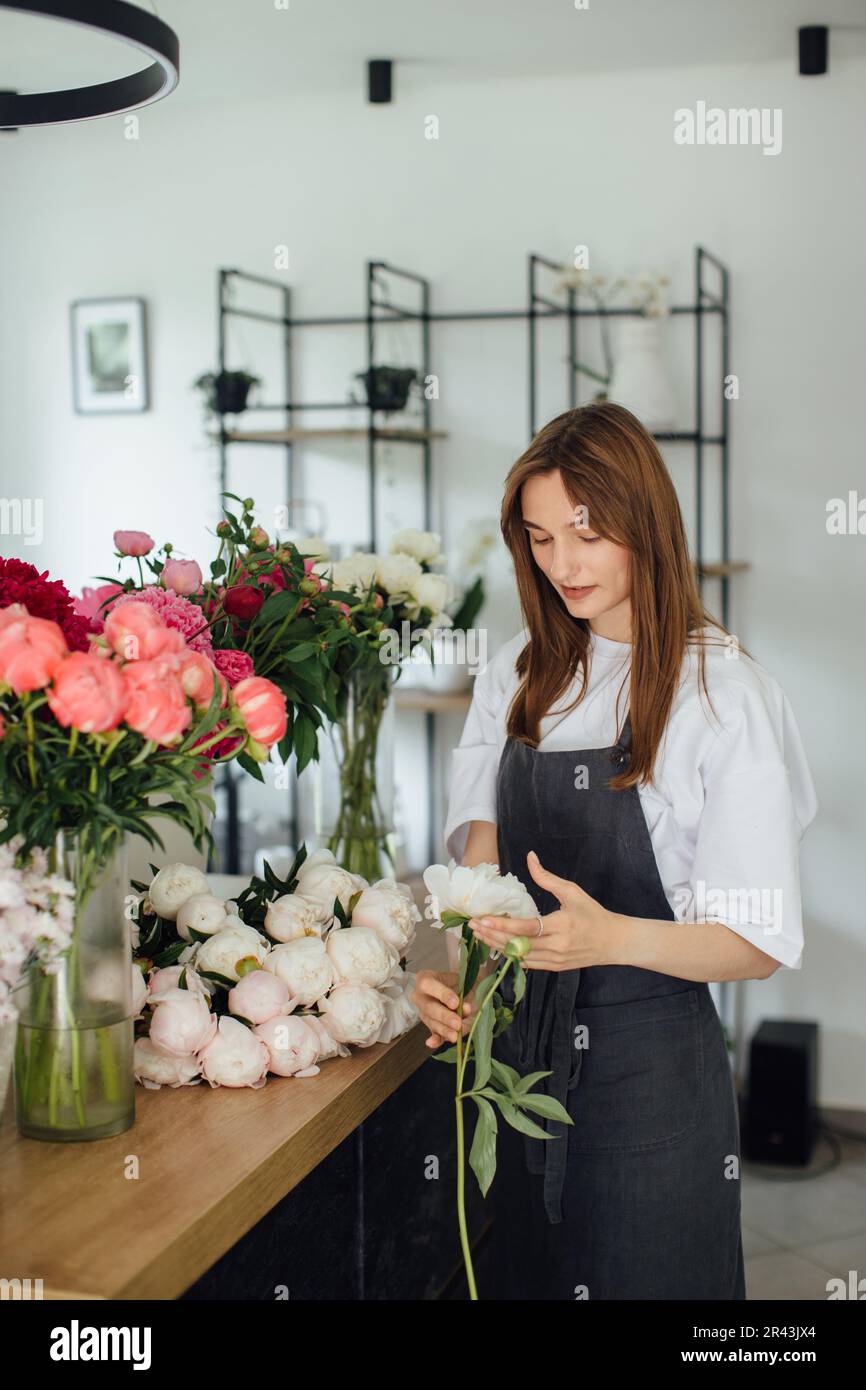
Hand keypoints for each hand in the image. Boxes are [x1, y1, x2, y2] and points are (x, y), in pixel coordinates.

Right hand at [411, 969, 479, 1048]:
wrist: (471, 990)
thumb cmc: (465, 982)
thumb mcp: (467, 984)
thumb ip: (466, 995)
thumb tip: (465, 1009)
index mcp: (426, 979)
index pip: (428, 984)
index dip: (442, 994)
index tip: (456, 1002)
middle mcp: (421, 996)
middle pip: (428, 1007)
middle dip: (444, 1016)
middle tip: (457, 1022)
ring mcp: (424, 1013)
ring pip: (431, 1022)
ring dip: (444, 1030)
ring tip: (455, 1035)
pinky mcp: (432, 1027)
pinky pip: (434, 1034)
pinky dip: (435, 1040)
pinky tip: (433, 1043)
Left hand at [468, 849, 618, 970]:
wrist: (613, 942)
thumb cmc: (592, 913)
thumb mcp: (572, 891)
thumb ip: (547, 877)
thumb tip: (530, 857)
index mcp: (561, 925)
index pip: (526, 928)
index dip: (502, 926)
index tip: (482, 920)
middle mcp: (557, 946)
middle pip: (517, 945)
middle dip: (492, 936)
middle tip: (473, 927)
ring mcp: (555, 960)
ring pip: (519, 956)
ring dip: (497, 946)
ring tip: (480, 936)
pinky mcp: (555, 967)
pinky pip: (528, 963)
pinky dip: (511, 954)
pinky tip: (498, 946)